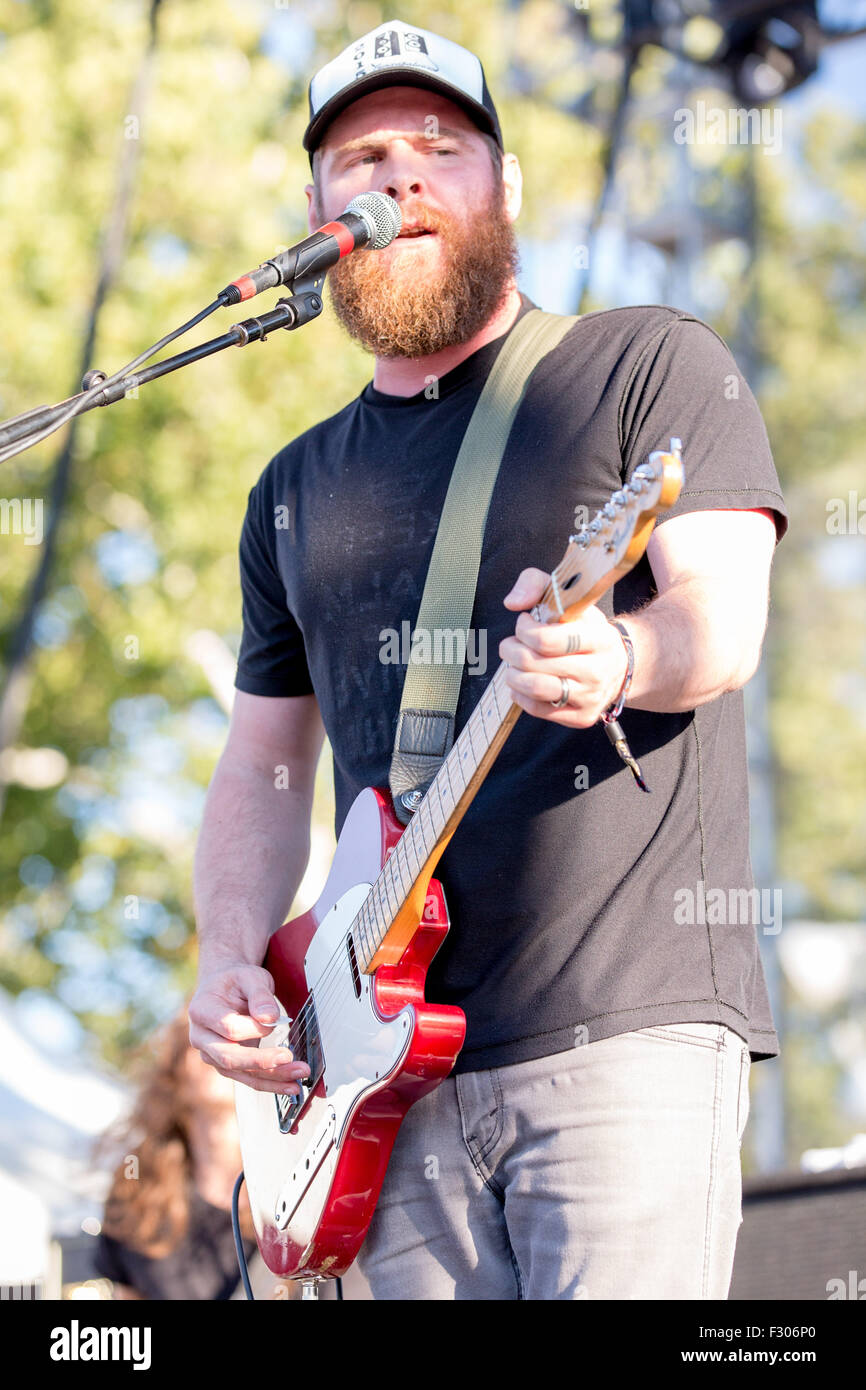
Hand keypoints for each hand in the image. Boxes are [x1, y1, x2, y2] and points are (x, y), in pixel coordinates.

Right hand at [188, 963, 310, 1095]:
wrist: (225, 988)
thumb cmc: (235, 981)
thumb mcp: (251, 977)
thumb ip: (260, 995)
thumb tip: (269, 1018)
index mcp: (202, 1010)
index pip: (228, 1028)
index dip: (254, 1028)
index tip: (274, 1021)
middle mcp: (202, 1037)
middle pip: (229, 1058)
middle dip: (262, 1062)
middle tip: (289, 1058)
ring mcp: (212, 1054)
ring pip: (240, 1073)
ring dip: (271, 1078)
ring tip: (297, 1080)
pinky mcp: (226, 1065)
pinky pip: (248, 1077)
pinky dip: (270, 1083)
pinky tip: (289, 1085)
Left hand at [499, 568, 628, 728]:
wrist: (619, 664)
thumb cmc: (585, 628)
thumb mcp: (569, 597)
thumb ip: (536, 584)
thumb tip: (513, 602)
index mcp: (598, 638)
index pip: (547, 639)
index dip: (524, 630)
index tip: (524, 622)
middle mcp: (598, 670)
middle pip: (535, 664)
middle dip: (510, 651)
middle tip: (510, 645)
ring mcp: (591, 697)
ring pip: (535, 689)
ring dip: (512, 675)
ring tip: (513, 664)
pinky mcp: (581, 717)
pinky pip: (538, 710)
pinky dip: (520, 695)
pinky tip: (523, 682)